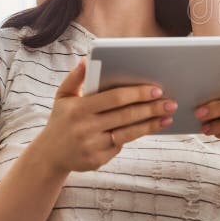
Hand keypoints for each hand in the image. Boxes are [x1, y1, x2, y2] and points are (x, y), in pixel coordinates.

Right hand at [32, 60, 177, 174]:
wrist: (49, 155)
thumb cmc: (61, 120)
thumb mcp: (63, 96)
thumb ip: (75, 78)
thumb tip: (87, 60)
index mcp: (78, 108)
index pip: (114, 98)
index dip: (137, 93)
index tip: (156, 89)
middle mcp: (85, 128)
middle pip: (126, 115)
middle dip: (151, 108)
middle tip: (170, 102)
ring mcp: (91, 146)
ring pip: (128, 133)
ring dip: (151, 124)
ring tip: (168, 116)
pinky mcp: (97, 160)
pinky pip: (121, 145)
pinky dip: (137, 135)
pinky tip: (152, 127)